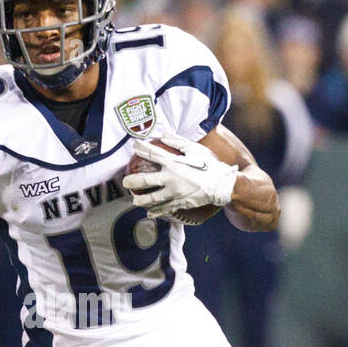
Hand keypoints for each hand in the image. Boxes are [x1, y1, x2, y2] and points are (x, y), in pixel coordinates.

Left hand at [122, 133, 237, 218]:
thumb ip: (178, 141)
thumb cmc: (210, 165)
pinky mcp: (179, 203)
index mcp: (173, 163)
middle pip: (145, 180)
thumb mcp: (195, 149)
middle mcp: (170, 179)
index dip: (142, 149)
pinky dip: (156, 212)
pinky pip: (165, 208)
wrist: (222, 185)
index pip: (153, 154)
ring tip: (134, 200)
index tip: (134, 145)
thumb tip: (164, 133)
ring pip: (152, 198)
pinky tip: (150, 214)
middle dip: (132, 180)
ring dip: (141, 199)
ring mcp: (174, 193)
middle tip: (125, 181)